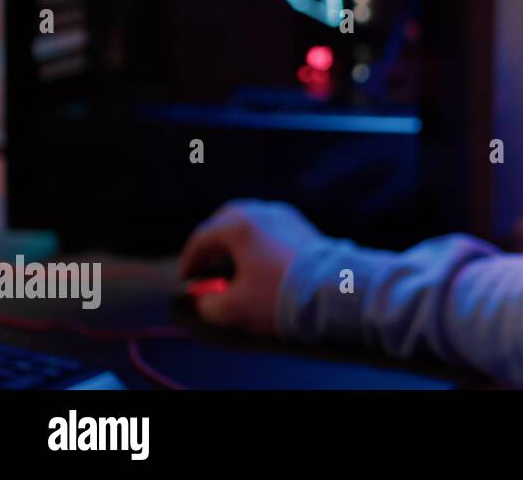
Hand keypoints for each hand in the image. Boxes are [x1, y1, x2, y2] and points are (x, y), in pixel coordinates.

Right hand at [178, 199, 324, 335]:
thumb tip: (203, 298)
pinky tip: (261, 259)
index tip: (188, 281)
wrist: (334, 290)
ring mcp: (287, 216)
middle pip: (227, 218)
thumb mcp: (234, 308)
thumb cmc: (279, 296)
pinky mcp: (305, 226)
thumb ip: (208, 303)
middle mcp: (262, 212)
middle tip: (207, 261)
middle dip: (213, 239)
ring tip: (233, 261)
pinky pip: (273, 226)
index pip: (202, 238)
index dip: (189, 260)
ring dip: (237, 237)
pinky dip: (260, 239)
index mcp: (240, 226)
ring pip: (252, 218)